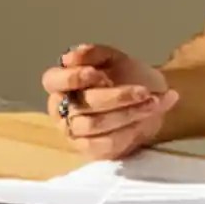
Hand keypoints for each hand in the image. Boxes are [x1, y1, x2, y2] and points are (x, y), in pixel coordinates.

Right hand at [41, 44, 178, 159]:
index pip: (52, 81)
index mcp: (60, 83)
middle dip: (115, 97)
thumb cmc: (125, 75)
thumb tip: (69, 57)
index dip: (73, 78)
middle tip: (144, 91)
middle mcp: (61, 110)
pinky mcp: (91, 149)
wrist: (150, 97)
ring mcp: (74, 132)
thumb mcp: (113, 58)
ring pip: (95, 124)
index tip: (98, 75)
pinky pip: (107, 143)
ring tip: (152, 103)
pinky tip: (147, 118)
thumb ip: (92, 54)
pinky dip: (129, 130)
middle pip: (80, 106)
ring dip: (127, 113)